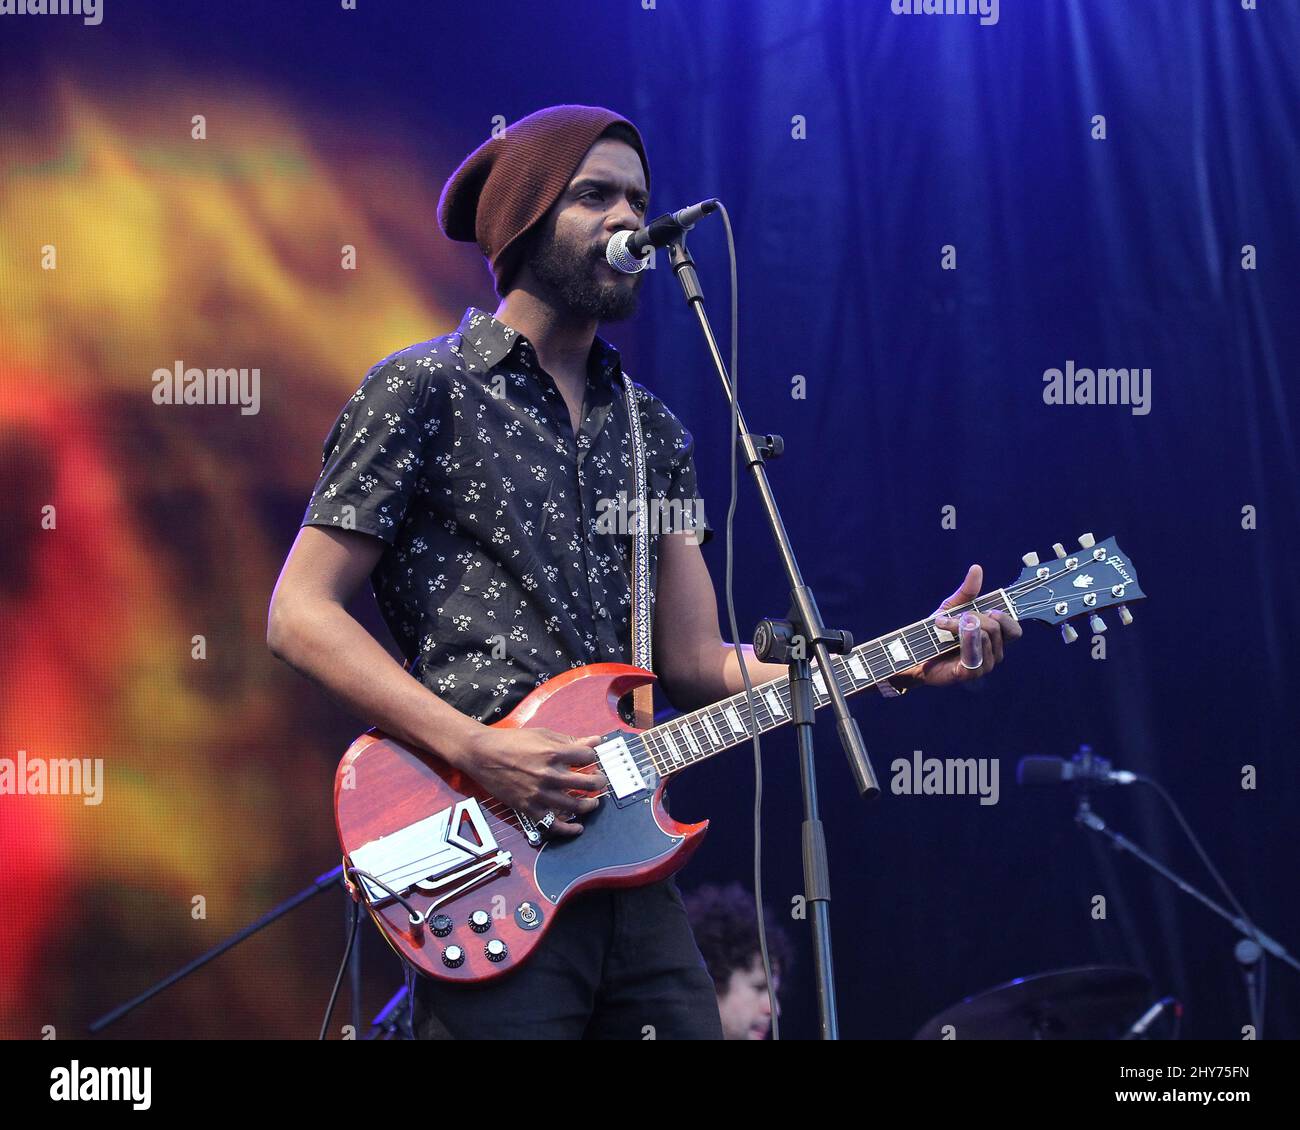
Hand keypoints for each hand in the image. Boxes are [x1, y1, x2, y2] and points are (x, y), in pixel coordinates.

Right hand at [462, 727, 606, 836]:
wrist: (483, 754)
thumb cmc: (512, 742)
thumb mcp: (543, 734)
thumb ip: (570, 740)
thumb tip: (594, 741)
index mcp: (553, 753)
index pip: (588, 757)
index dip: (593, 757)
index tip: (591, 758)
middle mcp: (549, 775)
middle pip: (588, 783)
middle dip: (600, 781)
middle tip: (600, 780)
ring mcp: (539, 794)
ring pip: (576, 805)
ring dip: (590, 804)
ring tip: (593, 801)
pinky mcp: (529, 808)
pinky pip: (553, 825)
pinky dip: (569, 829)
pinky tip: (578, 827)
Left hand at [897, 564, 1022, 688]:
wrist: (914, 653)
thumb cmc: (936, 632)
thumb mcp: (952, 607)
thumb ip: (967, 591)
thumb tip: (976, 568)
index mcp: (994, 639)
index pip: (1014, 630)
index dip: (1005, 618)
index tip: (989, 610)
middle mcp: (993, 653)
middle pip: (996, 629)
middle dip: (974, 616)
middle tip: (954, 616)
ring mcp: (983, 666)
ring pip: (984, 638)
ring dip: (960, 626)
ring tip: (941, 624)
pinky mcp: (969, 673)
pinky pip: (974, 653)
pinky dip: (960, 639)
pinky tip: (946, 633)